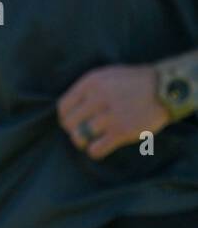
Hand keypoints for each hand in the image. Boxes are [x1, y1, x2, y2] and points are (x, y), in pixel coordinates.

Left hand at [57, 64, 171, 159]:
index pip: (63, 106)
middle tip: (81, 133)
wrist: (165, 89)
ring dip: (82, 142)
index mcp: (91, 83)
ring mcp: (111, 116)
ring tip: (89, 141)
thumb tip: (69, 108)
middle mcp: (98, 98)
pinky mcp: (123, 132)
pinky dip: (94, 151)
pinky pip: (97, 148)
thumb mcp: (106, 75)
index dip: (65, 117)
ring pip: (79, 136)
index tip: (71, 122)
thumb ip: (87, 89)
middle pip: (69, 123)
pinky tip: (99, 148)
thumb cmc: (133, 82)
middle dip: (73, 130)